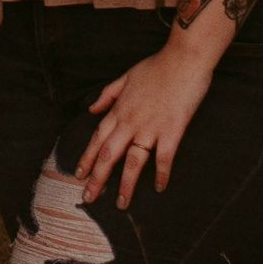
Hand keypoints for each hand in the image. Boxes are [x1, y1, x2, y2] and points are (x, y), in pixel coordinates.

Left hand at [75, 44, 213, 209]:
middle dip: (97, 178)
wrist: (184, 59)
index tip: (78, 174)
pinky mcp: (172, 130)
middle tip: (88, 197)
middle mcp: (131, 122)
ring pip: (133, 161)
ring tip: (120, 203)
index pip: (98, 138)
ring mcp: (151, 128)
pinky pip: (164, 157)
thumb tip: (91, 109)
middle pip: (109, 154)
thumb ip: (107, 95)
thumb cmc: (157, 66)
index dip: (87, 157)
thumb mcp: (125, 77)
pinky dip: (161, 173)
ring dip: (125, 184)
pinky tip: (158, 187)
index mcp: (119, 110)